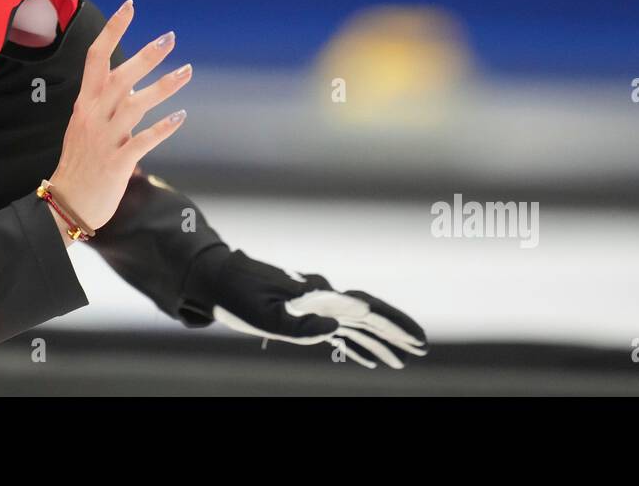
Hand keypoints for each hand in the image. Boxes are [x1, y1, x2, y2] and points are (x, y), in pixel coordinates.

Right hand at [49, 0, 192, 230]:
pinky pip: (143, 140)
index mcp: (85, 104)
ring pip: (135, 105)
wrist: (67, 204)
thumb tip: (130, 83)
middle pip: (119, 76)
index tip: (129, 6)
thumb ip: (104, 103)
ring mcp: (105, 139)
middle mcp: (94, 116)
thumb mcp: (84, 126)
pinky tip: (180, 115)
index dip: (112, 31)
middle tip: (169, 37)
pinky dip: (163, 127)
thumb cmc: (79, 164)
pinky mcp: (117, 162)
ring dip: (162, 87)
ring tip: (186, 71)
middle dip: (145, 56)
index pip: (96, 58)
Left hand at [182, 246, 428, 367]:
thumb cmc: (237, 295)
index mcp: (317, 294)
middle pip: (368, 314)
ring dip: (379, 341)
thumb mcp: (262, 315)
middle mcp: (321, 296)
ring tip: (402, 361)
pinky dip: (356, 344)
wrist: (217, 277)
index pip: (365, 308)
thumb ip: (298, 325)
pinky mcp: (303, 312)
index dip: (392, 323)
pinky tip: (366, 359)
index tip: (415, 338)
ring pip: (356, 323)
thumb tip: (333, 330)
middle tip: (422, 348)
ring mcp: (314, 304)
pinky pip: (338, 328)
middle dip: (396, 331)